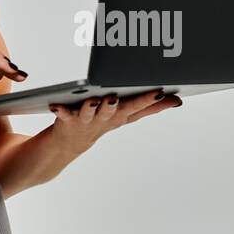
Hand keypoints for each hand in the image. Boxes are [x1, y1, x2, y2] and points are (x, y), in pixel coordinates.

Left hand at [47, 89, 181, 154]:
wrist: (71, 142)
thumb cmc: (103, 120)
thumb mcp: (129, 114)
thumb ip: (152, 107)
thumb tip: (177, 100)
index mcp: (121, 114)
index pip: (139, 106)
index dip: (150, 100)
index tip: (161, 90)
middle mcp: (105, 118)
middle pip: (115, 110)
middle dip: (118, 104)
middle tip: (120, 96)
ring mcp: (87, 120)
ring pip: (91, 113)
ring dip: (94, 107)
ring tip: (96, 99)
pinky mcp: (67, 119)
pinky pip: (63, 114)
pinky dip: (60, 110)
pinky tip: (56, 105)